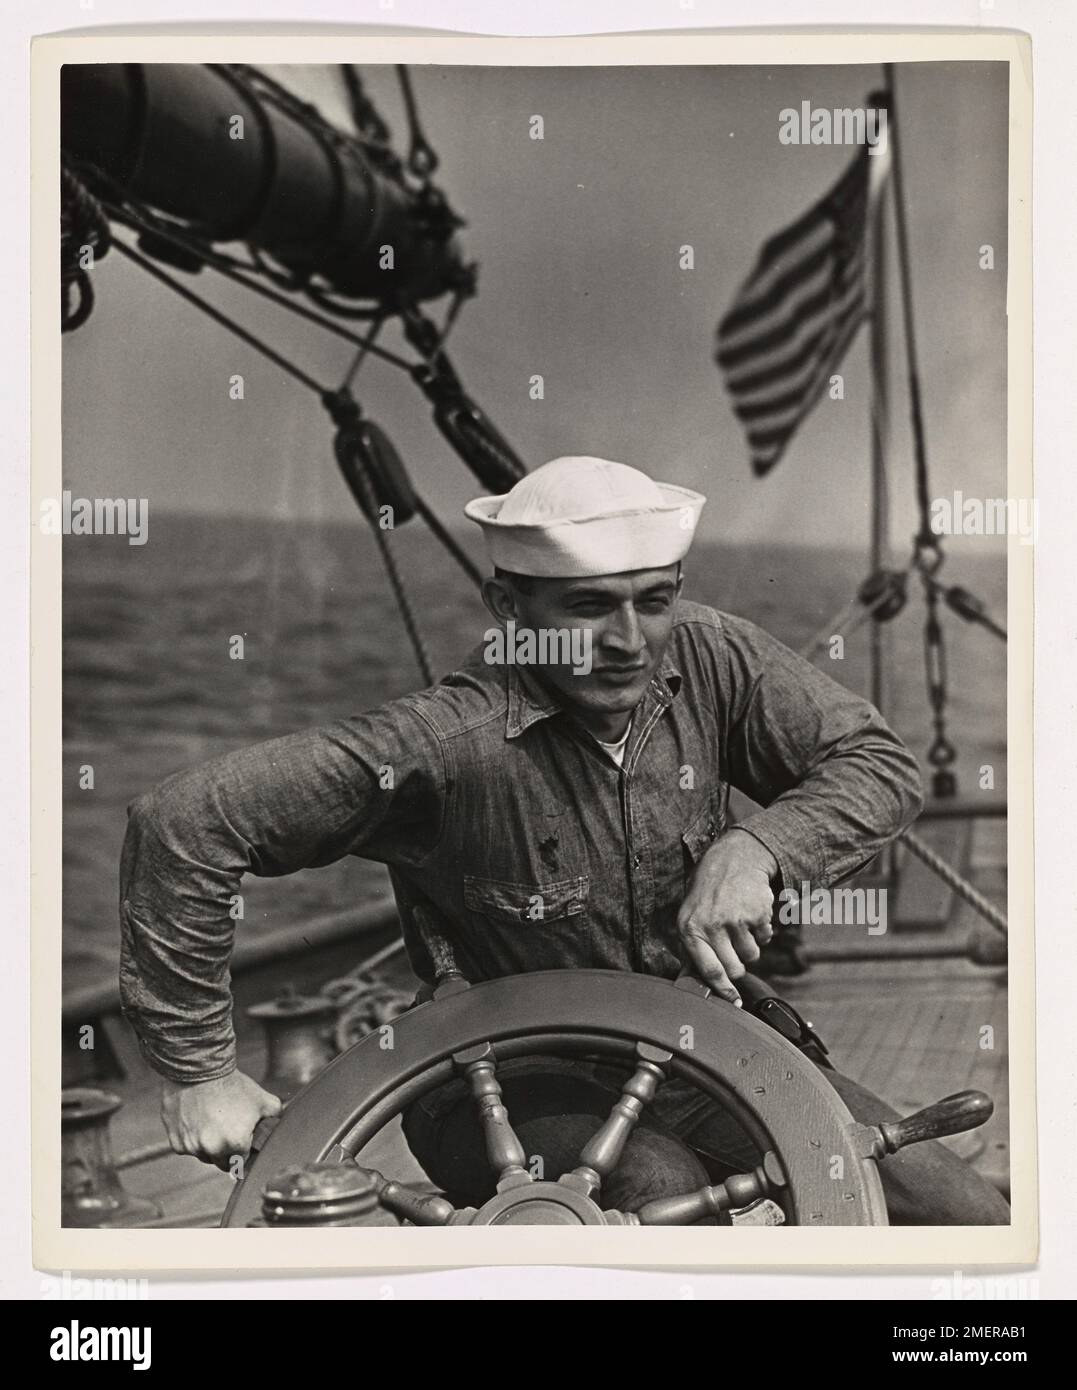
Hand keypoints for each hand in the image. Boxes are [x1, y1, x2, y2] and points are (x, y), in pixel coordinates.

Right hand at [160, 1069, 281, 1171]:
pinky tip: (197, 1118)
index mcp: (235, 1144)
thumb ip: (274, 1117)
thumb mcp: (262, 1099)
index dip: (243, 1152)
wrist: (199, 1069)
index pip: (241, 1162)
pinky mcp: (175, 1140)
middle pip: (220, 1162)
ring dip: (206, 1145)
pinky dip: (190, 1137)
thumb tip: (277, 1125)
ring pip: (201, 1154)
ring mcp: (191, 1146)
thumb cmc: (231, 1084)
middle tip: (227, 1130)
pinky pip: (185, 1146)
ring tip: (211, 1120)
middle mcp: (211, 1150)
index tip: (242, 1142)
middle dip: (225, 1151)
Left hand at [677, 829, 777, 1004]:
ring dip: (750, 946)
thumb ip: (694, 946)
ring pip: (752, 955)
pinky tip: (750, 914)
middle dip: (738, 964)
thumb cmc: (708, 891)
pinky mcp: (757, 913)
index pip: (708, 969)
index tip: (735, 1002)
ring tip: (740, 925)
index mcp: (690, 929)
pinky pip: (765, 938)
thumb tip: (696, 979)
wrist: (733, 859)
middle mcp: (711, 925)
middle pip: (734, 968)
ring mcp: (735, 919)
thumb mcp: (690, 914)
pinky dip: (762, 931)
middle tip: (734, 948)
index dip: (723, 990)